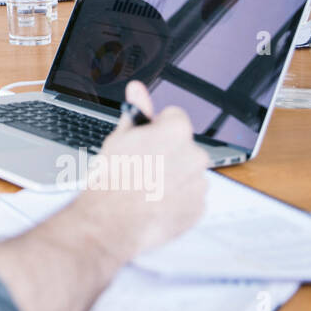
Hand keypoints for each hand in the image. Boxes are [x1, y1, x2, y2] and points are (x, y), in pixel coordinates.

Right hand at [71, 80, 208, 257]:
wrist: (111, 221)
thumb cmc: (112, 179)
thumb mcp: (119, 137)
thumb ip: (136, 111)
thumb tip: (137, 89)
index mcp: (176, 131)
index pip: (174, 118)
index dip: (157, 129)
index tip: (145, 142)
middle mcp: (195, 154)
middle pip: (184, 146)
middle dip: (167, 153)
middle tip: (142, 166)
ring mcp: (199, 183)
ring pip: (187, 172)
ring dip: (173, 176)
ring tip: (146, 188)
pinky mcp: (199, 208)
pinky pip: (191, 197)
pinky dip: (177, 199)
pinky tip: (155, 203)